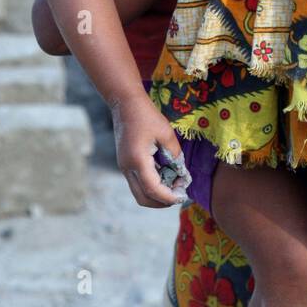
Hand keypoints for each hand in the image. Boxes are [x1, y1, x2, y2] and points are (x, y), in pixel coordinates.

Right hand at [110, 91, 190, 208]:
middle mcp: (127, 168)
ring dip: (157, 194)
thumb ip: (174, 155)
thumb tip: (182, 172)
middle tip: (179, 194)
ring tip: (175, 185)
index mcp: (137, 161)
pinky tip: (166, 175)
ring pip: (139, 192)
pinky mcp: (125, 163)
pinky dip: (152, 185)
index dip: (168, 197)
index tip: (182, 196)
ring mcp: (124, 167)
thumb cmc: (146, 115)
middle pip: (143, 198)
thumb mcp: (166, 133)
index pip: (152, 190)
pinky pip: (138, 182)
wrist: (125, 103)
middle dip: (162, 202)